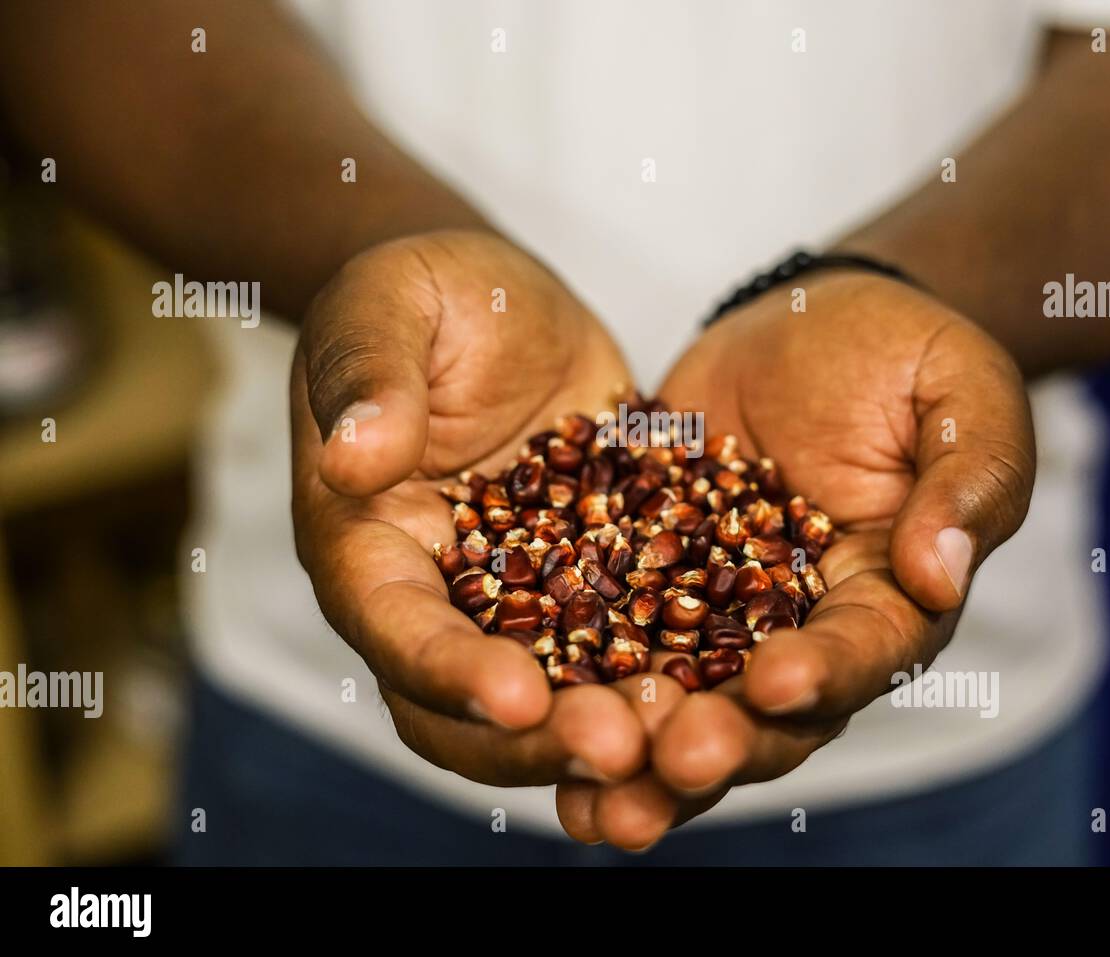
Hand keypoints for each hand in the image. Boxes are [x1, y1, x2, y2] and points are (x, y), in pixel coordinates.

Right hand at [291, 230, 648, 786]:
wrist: (496, 301)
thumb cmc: (420, 295)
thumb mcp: (385, 311)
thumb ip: (367, 381)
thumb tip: (353, 460)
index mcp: (368, 548)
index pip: (396, 631)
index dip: (451, 674)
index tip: (520, 699)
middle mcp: (439, 598)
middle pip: (473, 708)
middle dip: (544, 741)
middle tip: (627, 751)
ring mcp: (520, 601)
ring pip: (560, 697)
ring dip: (620, 730)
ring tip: (692, 740)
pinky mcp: (592, 582)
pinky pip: (631, 641)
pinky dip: (677, 671)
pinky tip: (744, 683)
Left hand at [555, 271, 1035, 848]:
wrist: (809, 322)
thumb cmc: (905, 354)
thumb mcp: (962, 397)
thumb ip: (968, 481)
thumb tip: (941, 573)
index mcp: (889, 602)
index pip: (864, 654)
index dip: (824, 675)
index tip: (777, 681)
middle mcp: (802, 632)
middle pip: (766, 714)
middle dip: (722, 744)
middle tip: (672, 761)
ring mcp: (719, 614)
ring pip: (682, 701)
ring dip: (639, 754)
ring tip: (593, 796)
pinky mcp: (648, 580)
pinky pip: (609, 638)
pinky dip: (575, 683)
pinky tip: (527, 722)